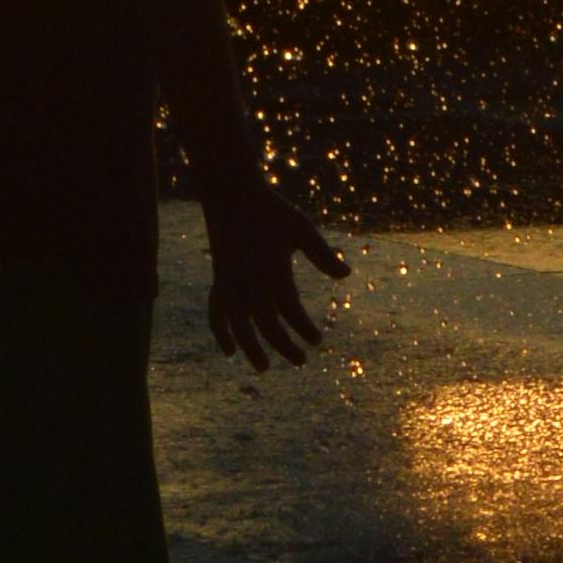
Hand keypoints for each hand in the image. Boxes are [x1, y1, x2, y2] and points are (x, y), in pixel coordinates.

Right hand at [202, 172, 345, 367]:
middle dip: (285, 347)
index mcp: (274, 273)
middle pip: (268, 327)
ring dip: (251, 349)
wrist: (232, 195)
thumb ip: (323, 255)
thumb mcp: (302, 229)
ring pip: (240, 328)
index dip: (305, 329)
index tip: (317, 340)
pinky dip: (220, 333)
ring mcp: (231, 285)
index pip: (292, 312)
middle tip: (301, 360)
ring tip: (263, 367)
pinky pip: (216, 314)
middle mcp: (251, 284)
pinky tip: (228, 351)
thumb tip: (347, 276)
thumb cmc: (272, 212)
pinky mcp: (218, 281)